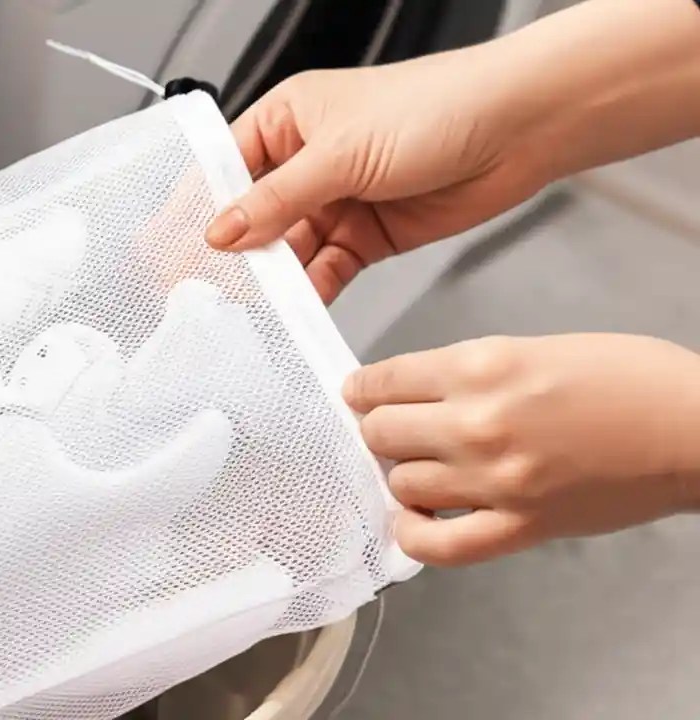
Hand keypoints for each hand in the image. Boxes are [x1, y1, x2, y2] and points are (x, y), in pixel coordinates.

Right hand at [205, 50, 548, 302]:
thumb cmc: (436, 105)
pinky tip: (295, 308)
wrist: (520, 127)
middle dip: (232, 253)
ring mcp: (338, 199)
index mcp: (288, 118)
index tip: (170, 247)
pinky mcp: (368, 235)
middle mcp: (308, 159)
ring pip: (288, 250)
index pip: (224, 168)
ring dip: (272, 278)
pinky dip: (311, 291)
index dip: (198, 207)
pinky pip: (326, 270)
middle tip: (202, 290)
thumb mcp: (339, 152)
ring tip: (248, 307)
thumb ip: (276, 200)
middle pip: (253, 217)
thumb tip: (220, 232)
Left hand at [344, 334, 699, 565]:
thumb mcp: (534, 347)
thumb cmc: (627, 379)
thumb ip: (467, 371)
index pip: (383, 381)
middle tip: (394, 430)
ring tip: (422, 467)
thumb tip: (412, 394)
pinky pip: (438, 545)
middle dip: (380, 430)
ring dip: (403, 475)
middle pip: (379, 433)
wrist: (694, 428)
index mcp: (480, 366)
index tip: (358, 395)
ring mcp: (495, 479)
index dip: (363, 390)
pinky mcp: (520, 526)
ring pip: (400, 482)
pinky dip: (415, 534)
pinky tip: (416, 519)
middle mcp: (477, 422)